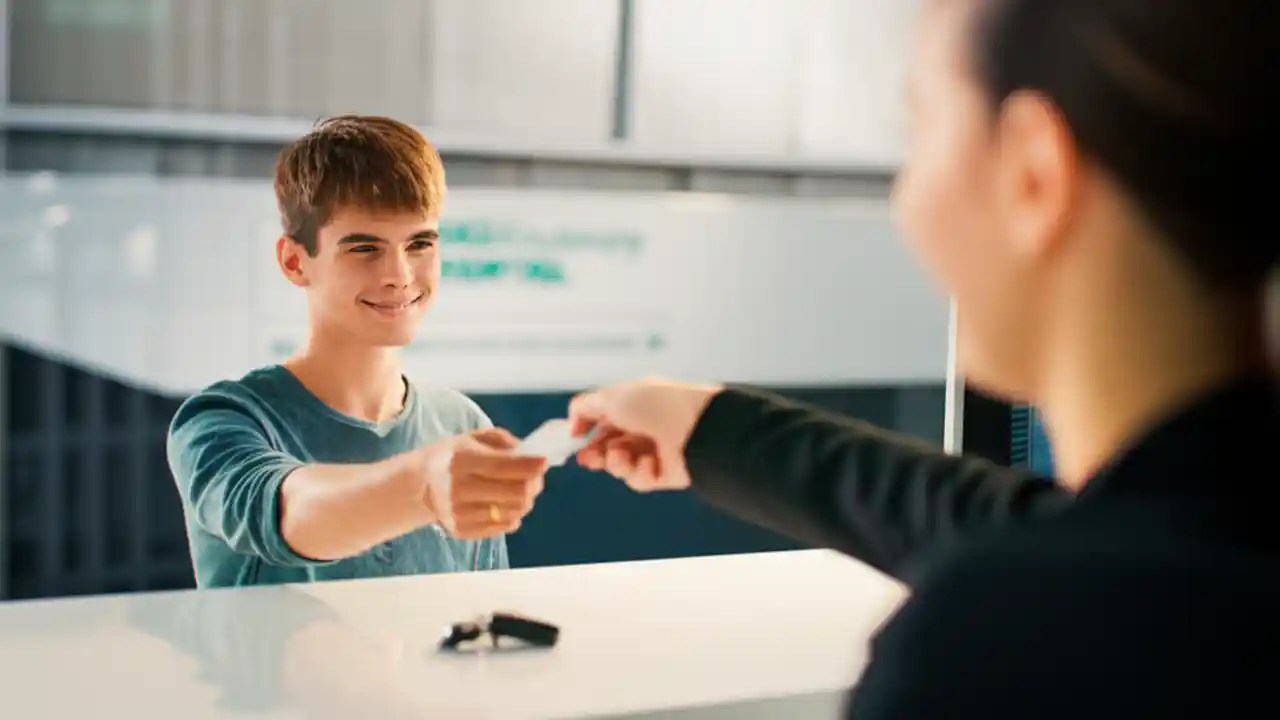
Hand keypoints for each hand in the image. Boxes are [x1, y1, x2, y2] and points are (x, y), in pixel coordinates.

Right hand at [421, 428, 547, 538]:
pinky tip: (505, 504)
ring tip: (521, 490)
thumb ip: (504, 442)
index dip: (530, 466)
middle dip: (534, 484)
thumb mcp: (474, 438)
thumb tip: (531, 456)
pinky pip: (504, 526)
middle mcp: (458, 489)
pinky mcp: (461, 530)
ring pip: (514, 512)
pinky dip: (513, 514)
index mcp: (461, 460)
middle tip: (537, 478)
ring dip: (526, 500)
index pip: (503, 466)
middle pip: (515, 493)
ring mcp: (458, 513)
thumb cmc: (454, 456)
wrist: (421, 485)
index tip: (544, 462)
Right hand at [568, 378, 721, 491]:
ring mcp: (651, 451)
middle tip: (588, 458)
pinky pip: (639, 480)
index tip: (573, 437)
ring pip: (618, 466)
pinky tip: (651, 463)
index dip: (585, 431)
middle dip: (594, 453)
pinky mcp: (662, 474)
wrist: (696, 428)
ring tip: (624, 456)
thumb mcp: (612, 397)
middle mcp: (641, 428)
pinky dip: (640, 473)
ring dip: (616, 463)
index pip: (601, 421)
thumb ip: (585, 407)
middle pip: (605, 447)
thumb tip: (572, 422)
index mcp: (631, 405)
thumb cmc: (655, 405)